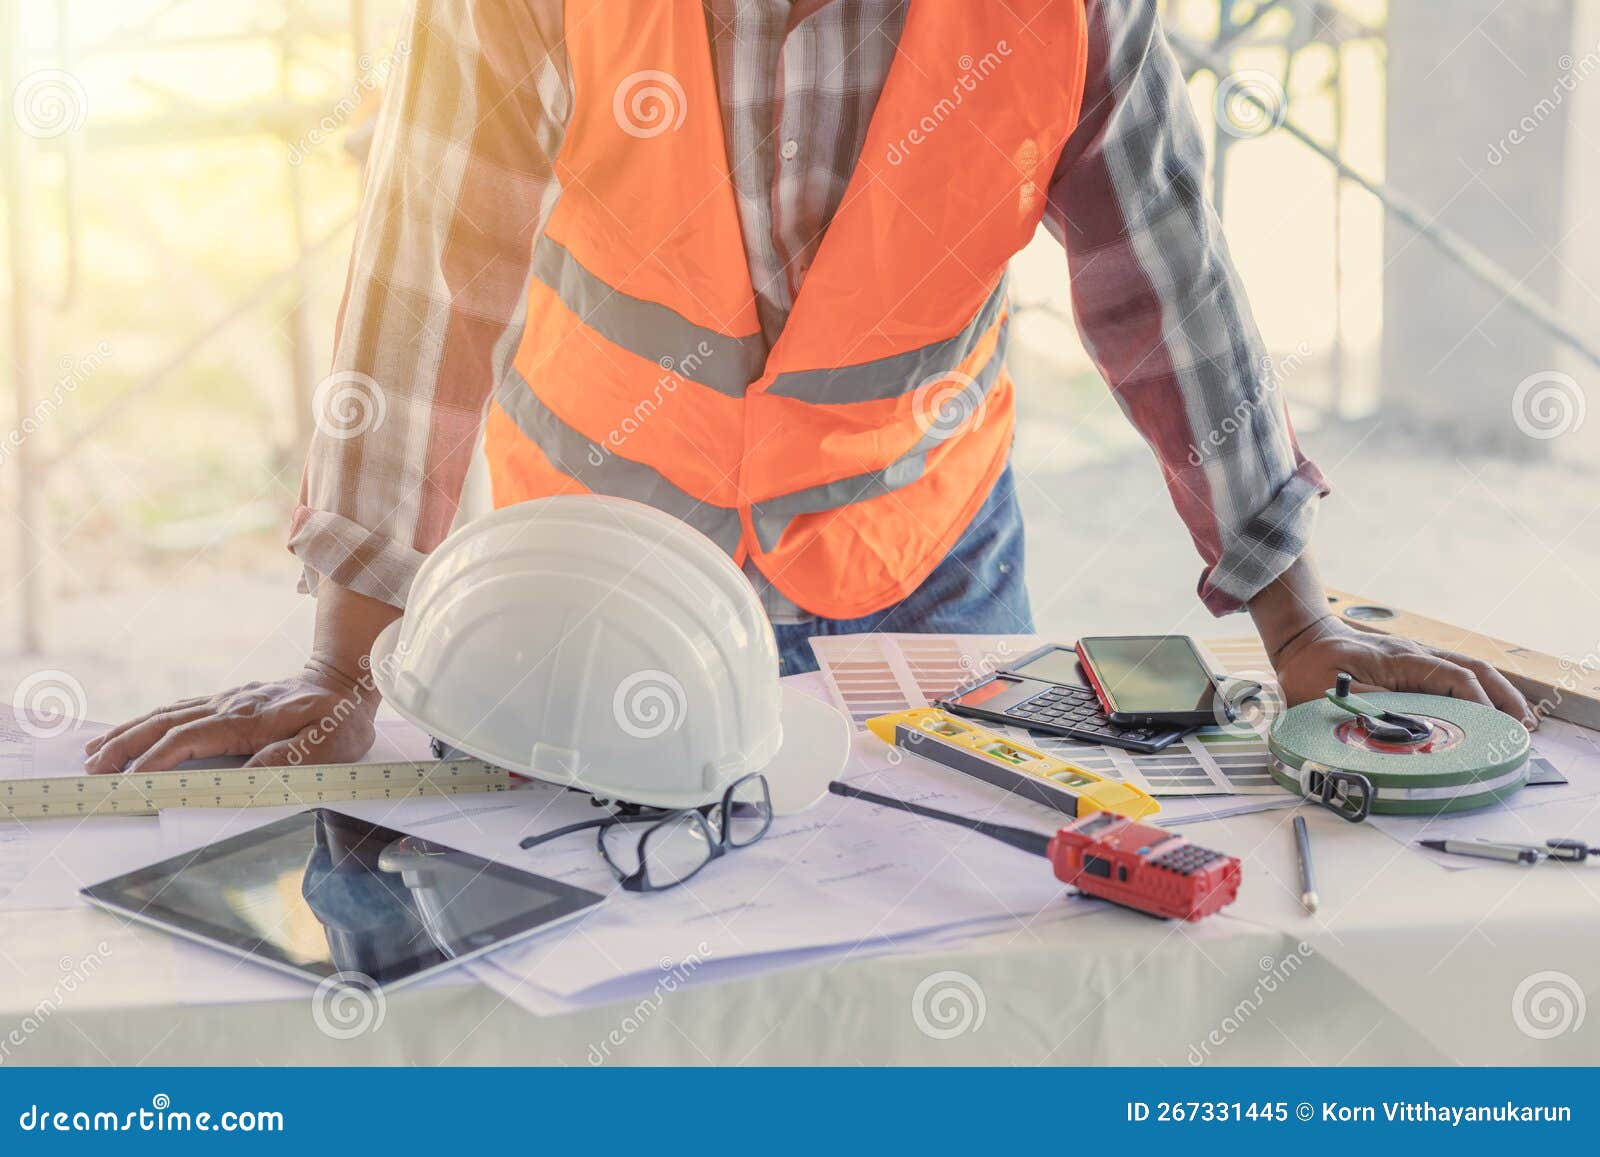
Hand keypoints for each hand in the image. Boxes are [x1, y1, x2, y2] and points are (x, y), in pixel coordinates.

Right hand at [83, 661, 379, 773]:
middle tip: (94, 771)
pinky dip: (146, 721)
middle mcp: (229, 706)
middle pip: (166, 725)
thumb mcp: (328, 744)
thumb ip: (288, 759)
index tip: (131, 780)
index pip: (192, 739)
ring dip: (128, 733)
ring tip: (95, 754)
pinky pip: (177, 710)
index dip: (159, 759)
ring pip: (165, 715)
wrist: (346, 678)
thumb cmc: (340, 717)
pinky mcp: (225, 702)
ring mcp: (224, 701)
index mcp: (249, 720)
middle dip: (126, 747)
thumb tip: (247, 776)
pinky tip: (128, 732)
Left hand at [1269, 617, 1536, 728]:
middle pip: (1473, 669)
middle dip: (1503, 698)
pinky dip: (1478, 690)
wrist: (1302, 637)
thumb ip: (1365, 708)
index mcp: (1399, 660)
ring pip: (1469, 669)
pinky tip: (1489, 707)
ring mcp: (1416, 656)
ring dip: (1498, 693)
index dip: (1478, 703)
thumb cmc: (1310, 666)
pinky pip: (1455, 673)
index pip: (1453, 678)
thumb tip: (1400, 726)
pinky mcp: (1413, 663)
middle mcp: (1415, 654)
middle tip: (1525, 727)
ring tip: (1520, 720)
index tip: (1493, 727)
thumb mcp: (1329, 691)